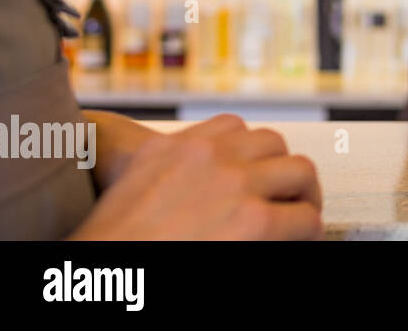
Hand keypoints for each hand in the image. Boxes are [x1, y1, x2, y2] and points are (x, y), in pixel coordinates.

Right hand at [69, 114, 321, 240]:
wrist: (100, 279)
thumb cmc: (110, 250)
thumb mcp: (127, 195)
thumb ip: (163, 178)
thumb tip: (197, 195)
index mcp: (167, 149)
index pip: (230, 128)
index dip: (248, 156)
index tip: (252, 178)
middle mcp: (204, 157)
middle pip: (271, 143)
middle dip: (280, 171)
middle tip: (284, 200)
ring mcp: (233, 185)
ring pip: (300, 171)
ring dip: (302, 195)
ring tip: (298, 221)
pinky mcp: (255, 222)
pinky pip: (306, 218)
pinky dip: (307, 234)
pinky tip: (297, 246)